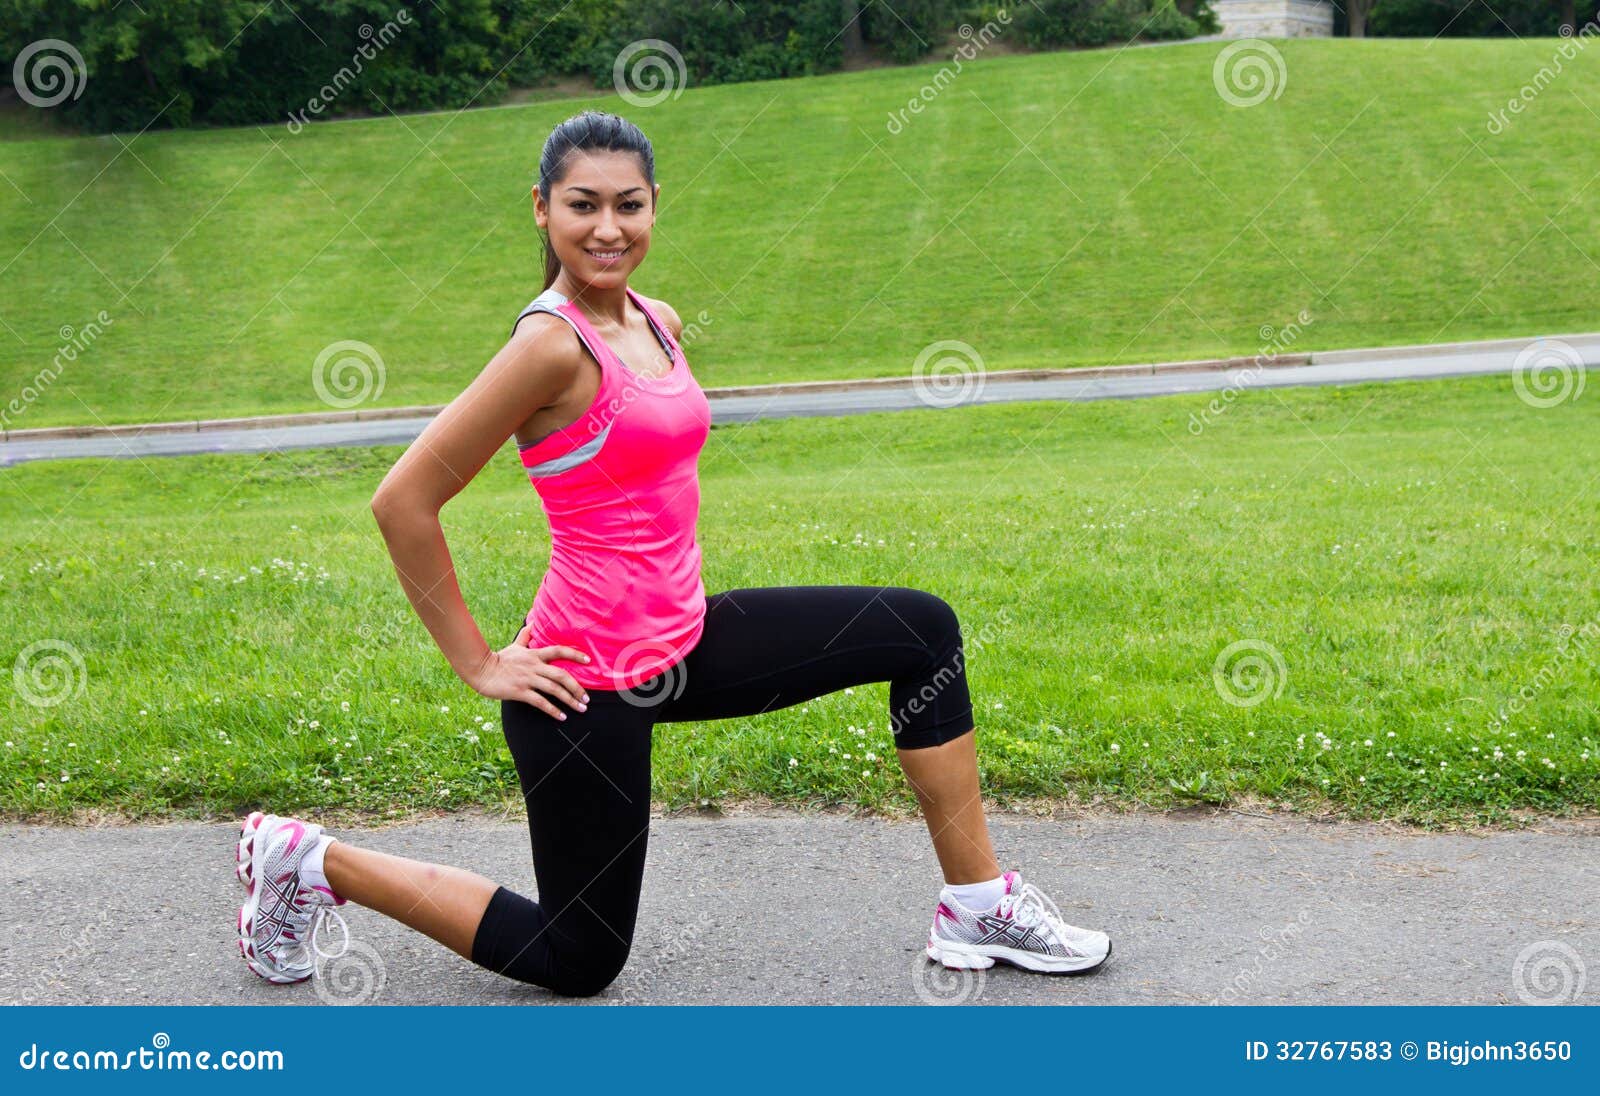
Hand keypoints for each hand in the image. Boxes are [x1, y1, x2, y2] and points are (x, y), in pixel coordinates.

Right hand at [468, 622, 590, 719]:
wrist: (480, 670)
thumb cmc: (499, 659)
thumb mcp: (515, 646)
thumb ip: (526, 635)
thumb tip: (533, 621)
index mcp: (534, 654)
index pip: (559, 651)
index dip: (575, 654)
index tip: (588, 660)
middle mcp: (534, 666)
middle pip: (561, 675)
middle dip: (577, 687)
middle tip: (587, 698)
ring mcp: (527, 679)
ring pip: (554, 689)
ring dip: (570, 700)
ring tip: (580, 708)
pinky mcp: (520, 691)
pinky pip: (540, 702)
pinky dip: (553, 710)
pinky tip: (562, 717)